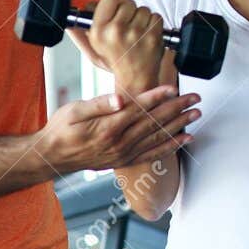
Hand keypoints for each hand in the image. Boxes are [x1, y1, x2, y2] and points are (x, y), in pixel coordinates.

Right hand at [38, 85, 199, 172]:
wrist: (53, 156)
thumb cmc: (62, 130)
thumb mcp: (74, 111)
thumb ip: (99, 104)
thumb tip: (120, 99)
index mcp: (108, 127)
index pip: (139, 109)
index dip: (158, 97)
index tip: (174, 88)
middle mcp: (120, 143)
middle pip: (154, 122)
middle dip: (177, 108)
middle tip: (195, 98)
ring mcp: (124, 153)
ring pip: (158, 137)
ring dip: (179, 125)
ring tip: (196, 114)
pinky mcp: (126, 160)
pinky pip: (153, 154)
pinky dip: (171, 146)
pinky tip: (186, 139)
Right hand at [79, 0, 166, 90]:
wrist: (135, 78)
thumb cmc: (115, 60)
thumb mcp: (93, 46)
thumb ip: (81, 30)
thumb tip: (74, 14)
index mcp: (99, 31)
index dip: (115, 4)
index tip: (117, 13)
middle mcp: (115, 31)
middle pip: (128, 3)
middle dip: (130, 12)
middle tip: (128, 27)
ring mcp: (135, 34)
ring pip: (143, 9)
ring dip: (143, 18)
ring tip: (137, 33)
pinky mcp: (152, 37)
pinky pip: (156, 17)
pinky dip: (154, 24)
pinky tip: (147, 35)